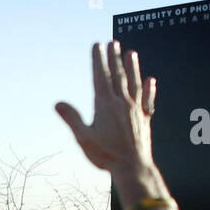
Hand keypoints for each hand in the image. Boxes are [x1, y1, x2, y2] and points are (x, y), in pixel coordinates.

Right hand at [55, 42, 159, 188]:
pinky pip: (147, 100)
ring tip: (131, 53)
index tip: (97, 45)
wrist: (133, 167)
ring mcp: (135, 110)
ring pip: (134, 83)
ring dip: (133, 67)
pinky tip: (151, 80)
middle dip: (114, 58)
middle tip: (113, 42)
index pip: (100, 76)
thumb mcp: (83, 138)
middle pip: (118, 75)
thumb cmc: (106, 155)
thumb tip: (58, 103)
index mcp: (105, 105)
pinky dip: (149, 89)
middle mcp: (122, 103)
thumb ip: (72, 118)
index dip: (98, 59)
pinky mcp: (145, 119)